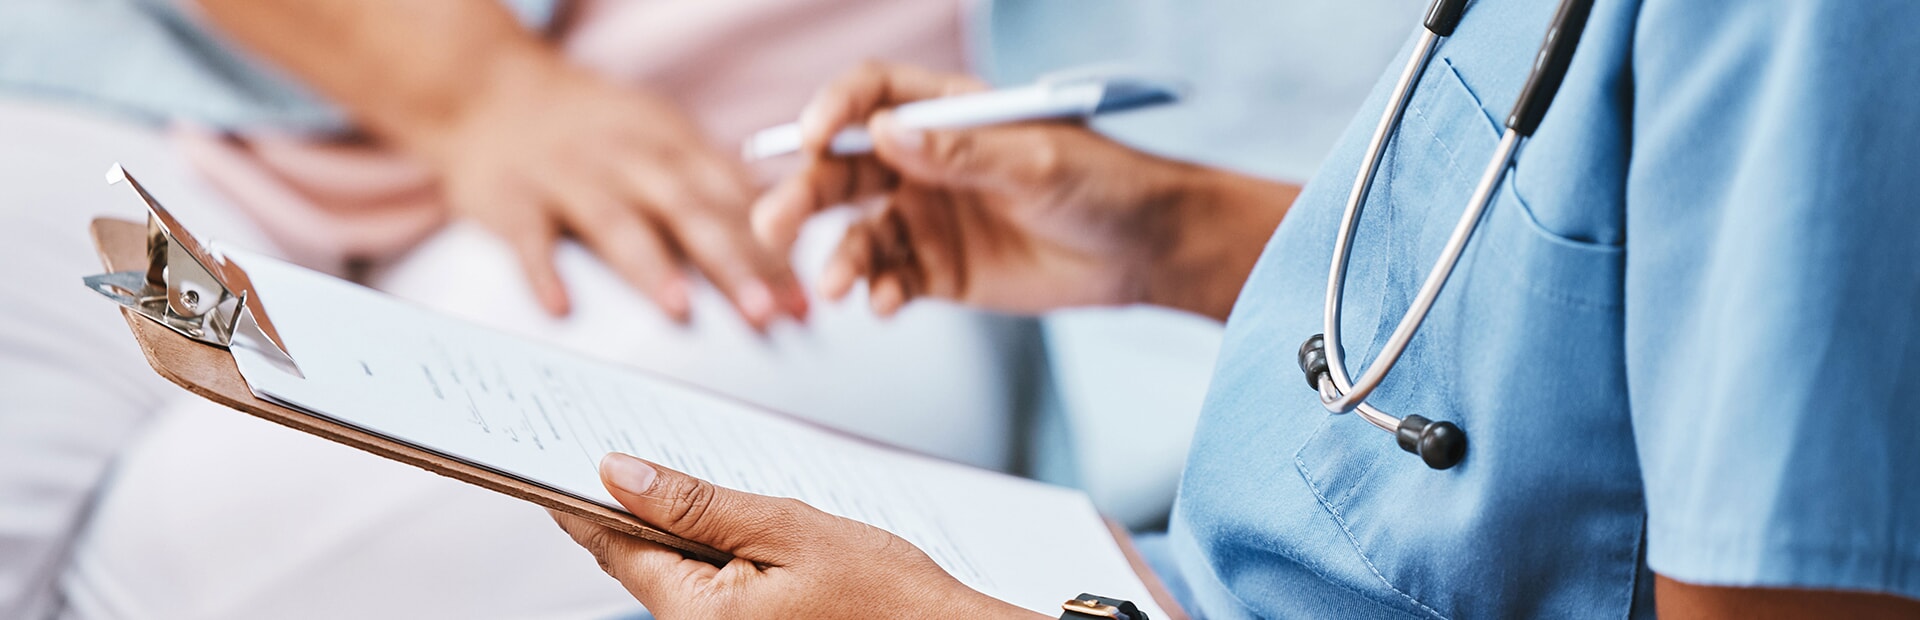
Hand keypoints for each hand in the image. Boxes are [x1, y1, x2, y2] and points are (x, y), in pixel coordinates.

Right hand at [427, 56, 807, 325]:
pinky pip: (528, 235)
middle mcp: (626, 155)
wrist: (486, 87)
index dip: (773, 249)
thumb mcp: (659, 135)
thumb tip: (785, 239)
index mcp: (671, 143)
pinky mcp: (509, 196)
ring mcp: (567, 174)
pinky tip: (562, 307)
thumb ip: (714, 183)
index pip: (734, 200)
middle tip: (766, 314)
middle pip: (688, 211)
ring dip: (649, 266)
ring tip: (680, 309)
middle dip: (732, 262)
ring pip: (615, 221)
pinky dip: (543, 270)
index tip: (804, 299)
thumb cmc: (590, 127)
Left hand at [553, 453, 1040, 618]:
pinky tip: (715, 512)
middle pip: (632, 558)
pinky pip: (702, 584)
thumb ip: (696, 503)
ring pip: (667, 569)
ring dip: (664, 521)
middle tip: (601, 445)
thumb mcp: (787, 528)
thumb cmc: (885, 595)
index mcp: (697, 614)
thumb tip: (617, 473)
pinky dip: (699, 544)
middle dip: (618, 504)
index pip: (610, 544)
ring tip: (663, 469)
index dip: (574, 497)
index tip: (543, 459)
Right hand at [751, 62, 1293, 319]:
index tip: (810, 138)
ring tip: (833, 286)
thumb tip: (888, 134)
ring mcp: (927, 217)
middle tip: (774, 223)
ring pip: (858, 232)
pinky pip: (891, 279)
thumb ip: (962, 153)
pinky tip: (883, 304)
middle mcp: (923, 161)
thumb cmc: (1104, 183)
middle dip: (804, 194)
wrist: (1143, 249)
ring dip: (837, 257)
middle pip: (842, 168)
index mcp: (944, 111)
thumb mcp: (1038, 161)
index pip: (870, 96)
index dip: (833, 110)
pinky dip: (878, 292)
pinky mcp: (939, 271)